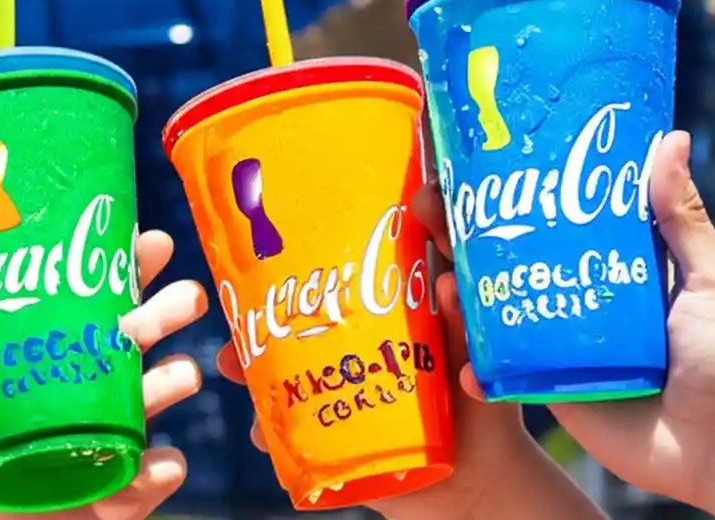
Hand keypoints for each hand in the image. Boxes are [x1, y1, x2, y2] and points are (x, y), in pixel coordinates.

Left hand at [0, 230, 208, 519]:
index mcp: (61, 358)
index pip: (102, 298)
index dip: (131, 265)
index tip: (148, 240)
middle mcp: (98, 391)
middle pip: (150, 335)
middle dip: (172, 308)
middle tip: (181, 298)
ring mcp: (118, 440)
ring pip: (169, 393)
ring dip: (176, 379)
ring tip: (172, 377)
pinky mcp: (128, 492)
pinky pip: (161, 474)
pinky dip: (161, 467)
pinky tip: (147, 467)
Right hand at [216, 212, 604, 519]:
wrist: (479, 485)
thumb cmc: (483, 411)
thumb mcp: (476, 358)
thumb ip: (462, 322)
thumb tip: (447, 280)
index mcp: (386, 311)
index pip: (350, 263)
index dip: (328, 239)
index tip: (289, 229)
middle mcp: (350, 344)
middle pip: (294, 314)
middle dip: (261, 305)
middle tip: (241, 300)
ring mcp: (335, 388)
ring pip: (278, 368)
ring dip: (248, 363)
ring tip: (231, 362)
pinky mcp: (330, 437)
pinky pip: (288, 430)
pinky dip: (270, 431)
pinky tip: (261, 431)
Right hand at [428, 131, 714, 517]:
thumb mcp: (709, 277)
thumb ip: (682, 217)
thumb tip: (674, 138)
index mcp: (607, 265)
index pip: (548, 221)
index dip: (510, 195)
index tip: (473, 166)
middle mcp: (574, 298)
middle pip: (505, 258)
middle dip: (461, 234)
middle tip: (429, 207)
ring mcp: (556, 344)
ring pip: (492, 310)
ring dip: (458, 293)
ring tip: (442, 280)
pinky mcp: (548, 389)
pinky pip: (502, 374)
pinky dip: (477, 367)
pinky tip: (463, 360)